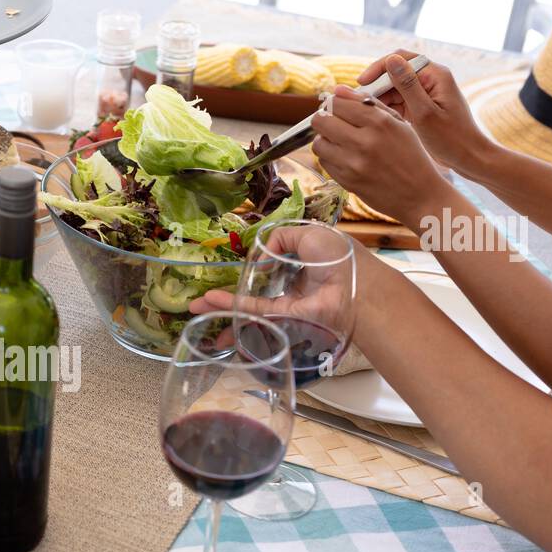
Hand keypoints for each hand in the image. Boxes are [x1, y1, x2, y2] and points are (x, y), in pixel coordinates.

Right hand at [188, 225, 366, 322]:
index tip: (233, 267)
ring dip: (220, 307)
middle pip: (252, 289)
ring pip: (246, 305)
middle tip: (200, 298)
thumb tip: (262, 255)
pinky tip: (211, 305)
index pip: (268, 266)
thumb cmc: (339, 257)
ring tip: (196, 307)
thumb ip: (281, 237)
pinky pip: (253, 312)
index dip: (249, 267)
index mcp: (299, 263)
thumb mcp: (309, 234)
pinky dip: (232, 308)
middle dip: (226, 294)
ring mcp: (285, 303)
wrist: (355, 287)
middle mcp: (289, 284)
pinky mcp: (283, 317)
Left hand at [311, 85, 452, 227]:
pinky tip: (346, 158)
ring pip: (318, 143)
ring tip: (341, 142)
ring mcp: (352, 164)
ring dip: (325, 140)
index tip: (337, 107)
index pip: (337, 103)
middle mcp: (363, 142)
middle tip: (334, 123)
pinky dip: (330, 157)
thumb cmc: (411, 156)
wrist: (419, 195)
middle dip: (324, 119)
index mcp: (379, 123)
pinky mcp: (346, 181)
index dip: (334, 103)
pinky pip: (324, 163)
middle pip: (320, 121)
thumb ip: (368, 104)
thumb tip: (338, 90)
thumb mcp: (398, 123)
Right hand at [356, 51, 489, 176]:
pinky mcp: (421, 106)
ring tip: (364, 115)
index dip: (378, 68)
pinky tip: (377, 121)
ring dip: (379, 99)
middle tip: (357, 104)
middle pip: (395, 73)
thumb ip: (408, 86)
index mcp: (435, 75)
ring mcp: (426, 92)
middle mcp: (431, 79)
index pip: (401, 58)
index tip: (360, 83)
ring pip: (394, 88)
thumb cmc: (451, 139)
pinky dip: (387, 108)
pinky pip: (399, 101)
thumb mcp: (425, 113)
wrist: (469, 157)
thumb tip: (391, 60)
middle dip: (376, 86)